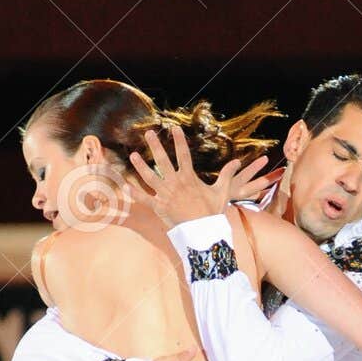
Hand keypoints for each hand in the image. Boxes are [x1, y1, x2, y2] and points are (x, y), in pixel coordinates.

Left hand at [129, 124, 267, 226]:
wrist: (203, 232)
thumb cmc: (212, 213)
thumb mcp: (222, 192)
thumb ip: (227, 175)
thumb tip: (237, 162)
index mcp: (189, 178)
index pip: (184, 154)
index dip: (179, 140)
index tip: (174, 127)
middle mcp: (175, 183)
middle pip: (162, 160)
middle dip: (155, 145)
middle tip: (149, 133)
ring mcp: (165, 195)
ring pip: (149, 177)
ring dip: (140, 166)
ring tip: (133, 155)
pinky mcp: (159, 207)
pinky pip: (144, 198)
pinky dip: (133, 192)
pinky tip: (124, 185)